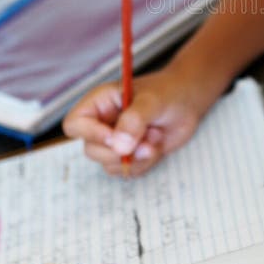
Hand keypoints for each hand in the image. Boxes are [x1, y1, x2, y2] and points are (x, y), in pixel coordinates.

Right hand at [62, 66, 203, 176]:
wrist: (189, 102)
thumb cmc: (169, 92)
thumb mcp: (152, 101)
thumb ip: (134, 120)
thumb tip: (118, 146)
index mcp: (99, 102)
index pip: (74, 124)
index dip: (90, 134)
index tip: (115, 136)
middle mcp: (102, 123)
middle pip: (91, 150)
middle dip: (120, 151)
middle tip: (147, 140)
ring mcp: (115, 141)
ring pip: (109, 164)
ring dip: (136, 158)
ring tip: (155, 137)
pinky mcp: (129, 155)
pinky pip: (127, 171)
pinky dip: (144, 164)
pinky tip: (156, 146)